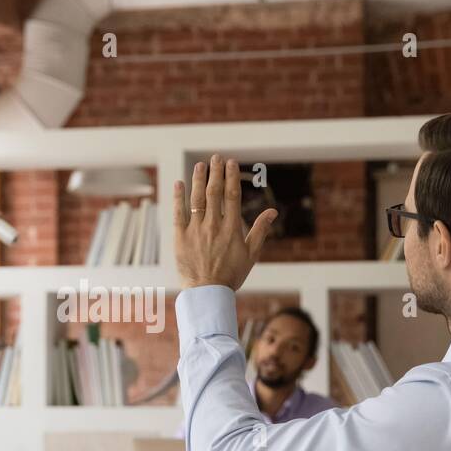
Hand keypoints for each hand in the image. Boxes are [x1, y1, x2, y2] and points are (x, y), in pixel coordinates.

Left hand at [174, 154, 276, 290]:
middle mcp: (213, 225)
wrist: (207, 292)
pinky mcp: (181, 237)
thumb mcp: (251, 254)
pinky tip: (179, 183)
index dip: (231, 177)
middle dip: (215, 173)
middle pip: (214, 192)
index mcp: (231, 228)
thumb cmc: (231, 275)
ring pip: (196, 199)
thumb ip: (260, 230)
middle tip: (215, 157)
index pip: (232, 196)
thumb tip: (272, 211)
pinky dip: (178, 197)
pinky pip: (178, 213)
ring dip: (198, 179)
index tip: (231, 163)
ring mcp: (196, 230)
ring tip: (200, 165)